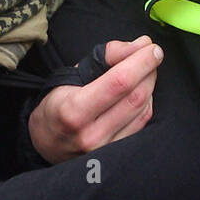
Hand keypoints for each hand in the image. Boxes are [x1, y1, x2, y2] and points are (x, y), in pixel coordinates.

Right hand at [28, 35, 162, 163]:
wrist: (46, 143)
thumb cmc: (58, 104)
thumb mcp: (72, 74)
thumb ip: (106, 56)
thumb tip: (141, 44)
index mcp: (74, 110)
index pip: (119, 82)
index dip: (141, 62)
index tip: (152, 47)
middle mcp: (91, 134)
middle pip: (135, 96)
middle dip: (149, 70)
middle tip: (152, 55)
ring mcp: (105, 148)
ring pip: (143, 109)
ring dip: (150, 85)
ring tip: (145, 71)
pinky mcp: (116, 154)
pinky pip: (142, 123)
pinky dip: (146, 102)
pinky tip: (141, 91)